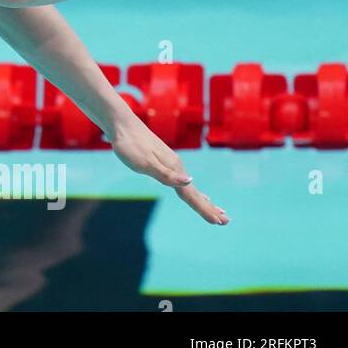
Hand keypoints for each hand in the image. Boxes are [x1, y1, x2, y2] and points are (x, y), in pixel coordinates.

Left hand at [109, 114, 228, 225]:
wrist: (122, 125)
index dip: (204, 209)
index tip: (219, 222)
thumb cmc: (131, 145)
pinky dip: (190, 189)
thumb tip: (190, 181)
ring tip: (217, 209)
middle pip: (195, 192)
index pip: (191, 194)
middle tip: (225, 221)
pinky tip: (190, 188)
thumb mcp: (145, 163)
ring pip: (190, 186)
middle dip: (209, 207)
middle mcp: (176, 166)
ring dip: (203, 200)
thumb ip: (166, 174)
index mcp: (174, 168)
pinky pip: (182, 180)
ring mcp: (170, 164)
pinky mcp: (163, 161)